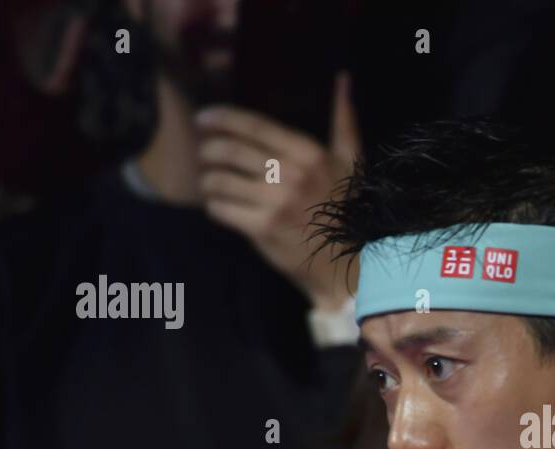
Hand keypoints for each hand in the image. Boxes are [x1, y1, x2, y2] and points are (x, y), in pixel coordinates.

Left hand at [195, 71, 361, 309]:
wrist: (350, 264)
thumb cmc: (348, 209)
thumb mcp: (351, 162)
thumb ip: (344, 120)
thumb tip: (344, 79)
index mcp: (309, 154)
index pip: (254, 127)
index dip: (222, 118)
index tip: (203, 118)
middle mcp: (291, 175)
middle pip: (230, 151)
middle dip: (209, 149)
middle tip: (204, 153)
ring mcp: (276, 203)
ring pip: (219, 180)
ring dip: (208, 179)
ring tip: (210, 181)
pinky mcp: (263, 229)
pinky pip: (221, 208)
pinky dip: (214, 205)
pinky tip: (219, 206)